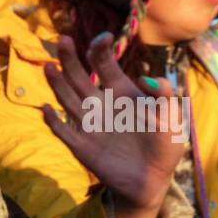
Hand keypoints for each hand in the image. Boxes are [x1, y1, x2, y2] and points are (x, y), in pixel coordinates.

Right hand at [41, 33, 186, 212]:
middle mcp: (101, 104)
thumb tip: (149, 79)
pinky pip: (64, 131)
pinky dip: (54, 121)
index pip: (105, 65)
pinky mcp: (82, 146)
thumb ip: (164, 96)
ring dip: (57, 83)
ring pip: (68, 99)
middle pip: (79, 77)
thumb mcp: (171, 118)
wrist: (152, 180)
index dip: (100, 49)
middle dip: (71, 59)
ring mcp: (89, 125)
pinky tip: (46, 108)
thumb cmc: (163, 146)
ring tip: (48, 66)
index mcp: (121, 92)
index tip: (102, 38)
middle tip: (62, 40)